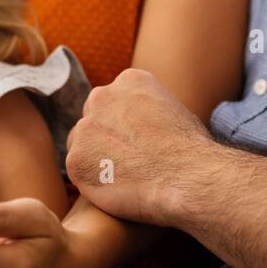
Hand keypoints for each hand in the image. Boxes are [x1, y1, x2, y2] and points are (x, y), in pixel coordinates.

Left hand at [64, 68, 212, 226]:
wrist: (189, 178)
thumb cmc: (190, 151)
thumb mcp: (173, 111)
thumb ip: (146, 109)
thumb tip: (140, 120)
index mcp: (129, 80)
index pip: (113, 100)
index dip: (123, 125)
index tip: (138, 142)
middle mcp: (101, 96)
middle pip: (92, 118)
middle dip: (105, 138)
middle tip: (128, 162)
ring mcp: (85, 127)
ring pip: (81, 143)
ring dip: (95, 159)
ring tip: (125, 176)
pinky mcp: (75, 158)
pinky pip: (77, 169)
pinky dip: (93, 181)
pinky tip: (117, 187)